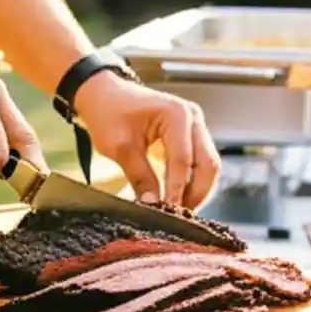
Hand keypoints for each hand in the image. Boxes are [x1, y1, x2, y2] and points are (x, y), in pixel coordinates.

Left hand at [73, 73, 220, 207]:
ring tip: (177, 211)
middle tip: (178, 217)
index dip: (177, 190)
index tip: (169, 214)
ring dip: (196, 190)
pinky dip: (191, 182)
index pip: (183, 160)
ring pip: (208, 165)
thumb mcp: (119, 146)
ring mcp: (195, 126)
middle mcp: (193, 118)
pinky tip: (177, 198)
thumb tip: (153, 206)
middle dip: (196, 193)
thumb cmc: (108, 112)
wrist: (103, 94)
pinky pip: (199, 163)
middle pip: (208, 164)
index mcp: (177, 114)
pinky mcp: (190, 136)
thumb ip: (139, 175)